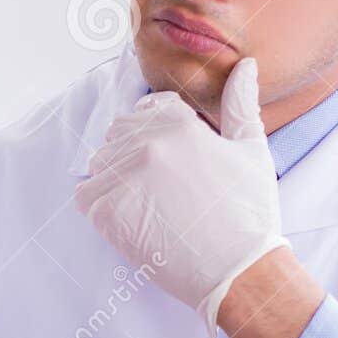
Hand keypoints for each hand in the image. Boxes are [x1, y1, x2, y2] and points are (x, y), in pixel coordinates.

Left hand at [73, 57, 287, 326]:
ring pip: (99, 165)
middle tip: (162, 191)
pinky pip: (86, 197)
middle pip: (118, 135)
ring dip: (115, 182)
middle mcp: (146, 142)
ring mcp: (124, 176)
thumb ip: (241, 103)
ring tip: (149, 207)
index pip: (145, 109)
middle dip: (134, 156)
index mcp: (178, 121)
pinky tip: (130, 222)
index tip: (171, 163)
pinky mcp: (107, 211)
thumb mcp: (252, 150)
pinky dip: (101, 208)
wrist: (240, 271)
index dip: (156, 134)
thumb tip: (246, 65)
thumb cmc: (250, 213)